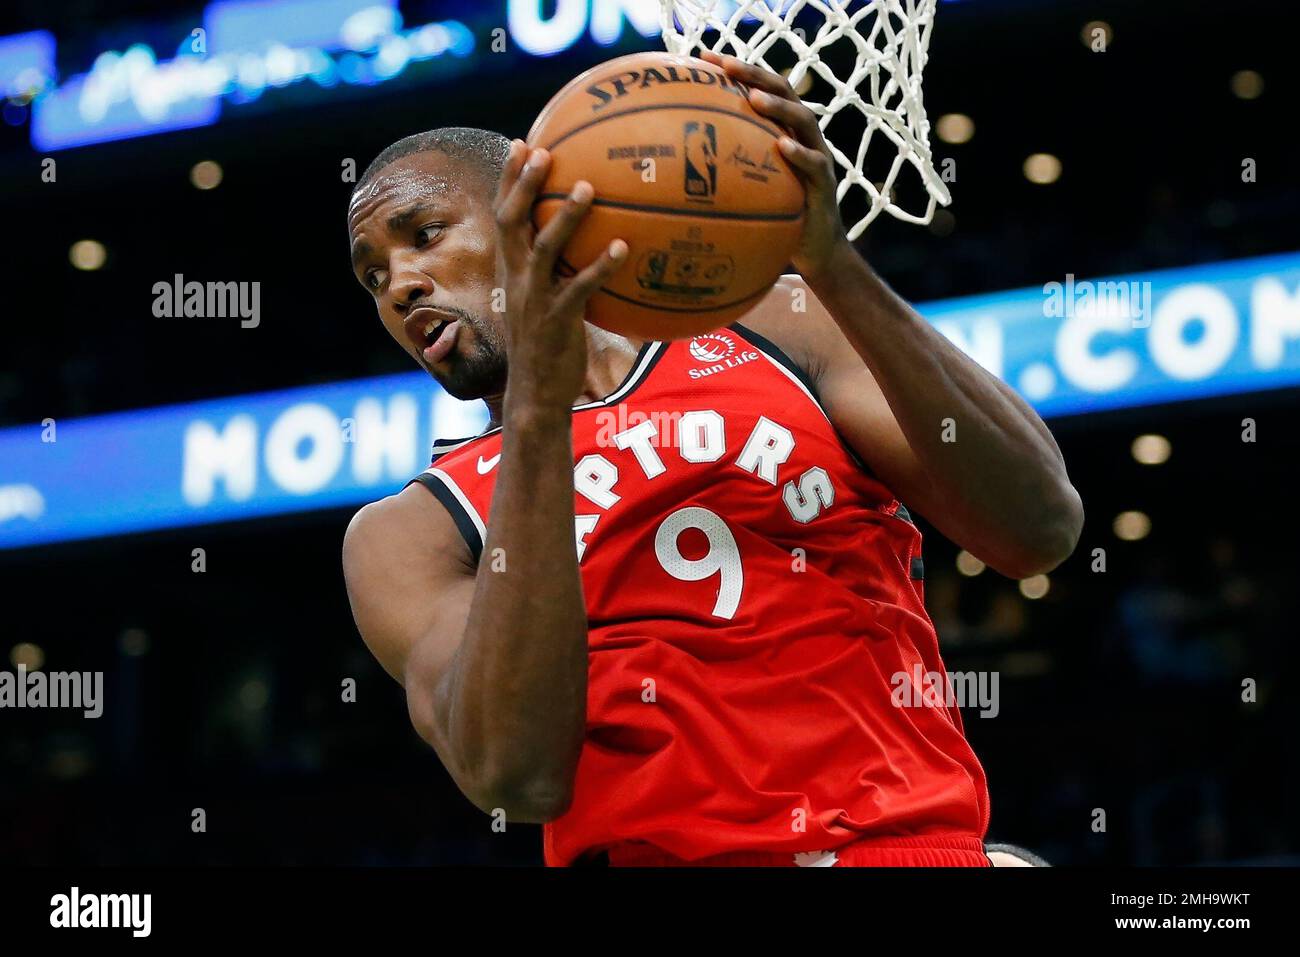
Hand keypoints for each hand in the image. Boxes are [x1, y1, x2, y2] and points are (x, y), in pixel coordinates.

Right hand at [493, 139, 627, 408]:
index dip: (510, 180)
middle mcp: (517, 278)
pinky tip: (625, 248)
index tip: (522, 143)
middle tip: (543, 151)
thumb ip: (559, 270)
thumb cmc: (548, 345)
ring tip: (588, 188)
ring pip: (545, 248)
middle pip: (513, 221)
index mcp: (512, 270)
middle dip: (525, 184)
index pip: (504, 215)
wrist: (537, 393)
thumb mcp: (546, 301)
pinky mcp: (558, 320)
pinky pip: (580, 288)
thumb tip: (593, 240)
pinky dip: (601, 266)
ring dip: (567, 217)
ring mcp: (535, 299)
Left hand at [699, 51, 849, 283]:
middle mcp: (801, 135)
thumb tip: (670, 169)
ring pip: (803, 119)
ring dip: (778, 106)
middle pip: (783, 91)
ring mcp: (816, 155)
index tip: (703, 58)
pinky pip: (815, 163)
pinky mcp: (825, 182)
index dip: (736, 71)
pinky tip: (782, 147)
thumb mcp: (744, 189)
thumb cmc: (774, 217)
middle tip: (727, 66)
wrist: (813, 249)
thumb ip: (721, 171)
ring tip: (754, 99)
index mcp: (781, 129)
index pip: (760, 88)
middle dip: (755, 74)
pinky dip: (799, 153)